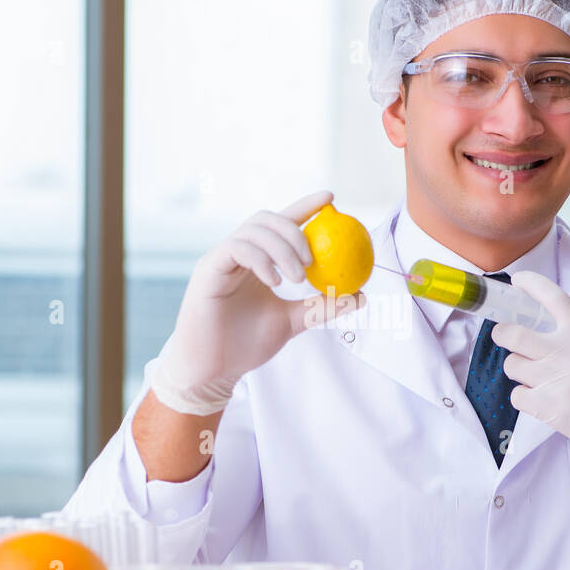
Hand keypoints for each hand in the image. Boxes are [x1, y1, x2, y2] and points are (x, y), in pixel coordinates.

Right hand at [150, 191, 364, 414]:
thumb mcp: (293, 322)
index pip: (281, 223)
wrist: (213, 370)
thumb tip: (360, 295)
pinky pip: (236, 248)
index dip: (305, 206)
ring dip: (281, 248)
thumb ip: (321, 306)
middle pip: (267, 219)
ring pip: (253, 230)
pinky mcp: (208, 269)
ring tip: (297, 278)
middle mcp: (237, 253)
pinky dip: (260, 259)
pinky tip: (275, 281)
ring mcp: (220, 259)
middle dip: (294, 230)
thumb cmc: (246, 345)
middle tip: (311, 258)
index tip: (330, 199)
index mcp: (256, 260)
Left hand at [491, 271, 569, 487]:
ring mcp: (556, 384)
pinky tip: (540, 396)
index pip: (552, 298)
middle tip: (505, 333)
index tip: (519, 281)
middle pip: (512, 334)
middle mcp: (566, 355)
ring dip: (519, 366)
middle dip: (502, 331)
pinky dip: (524, 396)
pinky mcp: (551, 412)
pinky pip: (518, 396)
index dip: (531, 284)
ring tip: (534, 372)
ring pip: (513, 366)